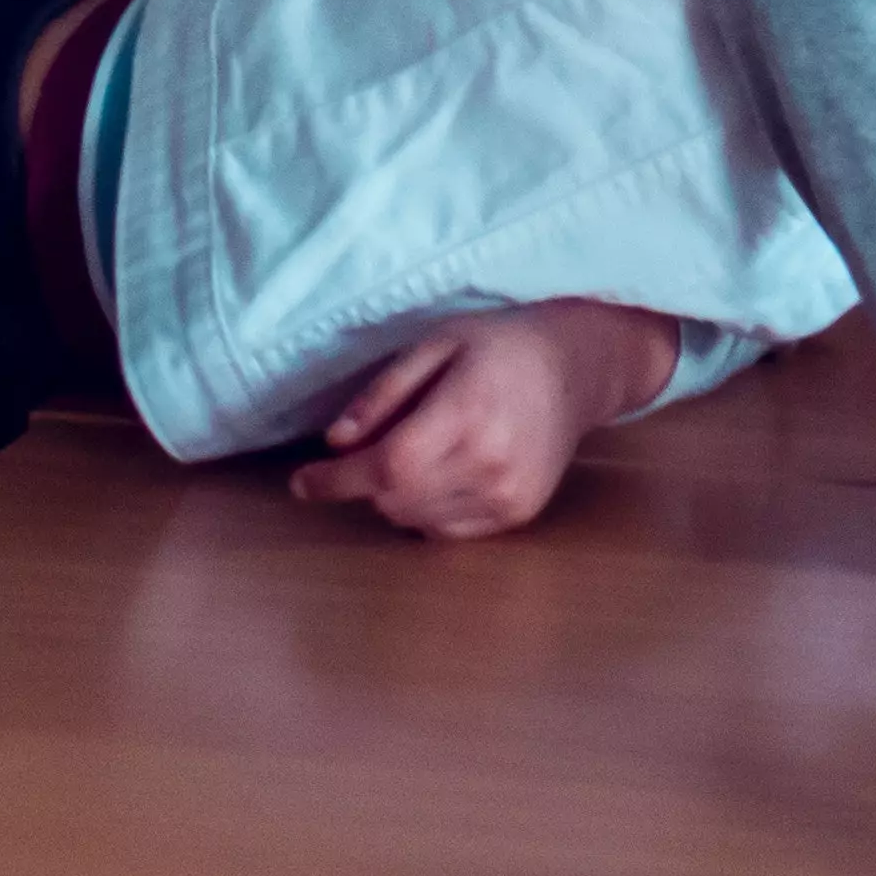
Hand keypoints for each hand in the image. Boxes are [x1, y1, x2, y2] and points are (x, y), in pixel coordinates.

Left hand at [280, 297, 678, 540]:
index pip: (386, 466)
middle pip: (395, 500)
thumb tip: (335, 442)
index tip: (301, 482)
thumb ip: (384, 392)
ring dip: (395, 498)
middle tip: (367, 450)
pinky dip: (427, 510)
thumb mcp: (436, 344)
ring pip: (416, 521)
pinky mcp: (518, 513)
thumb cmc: (497, 347)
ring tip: (414, 455)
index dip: (335, 480)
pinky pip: (446, 531)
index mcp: (467, 412)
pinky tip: (442, 473)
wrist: (574, 369)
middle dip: (366, 482)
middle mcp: (491, 462)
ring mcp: (508, 494)